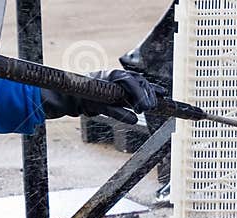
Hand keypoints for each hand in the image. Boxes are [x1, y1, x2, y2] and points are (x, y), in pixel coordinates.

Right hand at [41, 70, 165, 123]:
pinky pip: (111, 107)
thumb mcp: (116, 98)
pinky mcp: (96, 102)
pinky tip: (133, 120)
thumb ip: (131, 98)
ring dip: (138, 98)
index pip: (138, 80)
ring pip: (124, 90)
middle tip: (152, 107)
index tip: (163, 93)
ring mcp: (104, 88)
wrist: (73, 98)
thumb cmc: (96, 96)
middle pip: (134, 82)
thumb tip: (150, 103)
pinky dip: (123, 114)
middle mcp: (112, 78)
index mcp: (118, 78)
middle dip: (146, 93)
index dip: (151, 87)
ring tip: (145, 109)